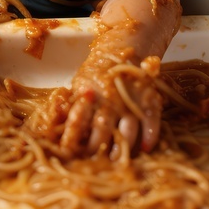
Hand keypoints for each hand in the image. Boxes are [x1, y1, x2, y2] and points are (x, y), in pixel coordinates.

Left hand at [43, 51, 162, 159]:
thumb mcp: (80, 83)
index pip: (78, 121)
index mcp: (90, 94)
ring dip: (121, 149)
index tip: (69, 153)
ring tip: (115, 162)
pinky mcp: (148, 100)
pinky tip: (146, 149)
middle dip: (95, 150)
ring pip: (126, 131)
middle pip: (101, 131)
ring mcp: (131, 101)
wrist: (126, 45)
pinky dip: (150, 136)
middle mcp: (110, 99)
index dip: (72, 139)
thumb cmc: (99, 69)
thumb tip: (56, 125)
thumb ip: (73, 104)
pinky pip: (151, 121)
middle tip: (91, 163)